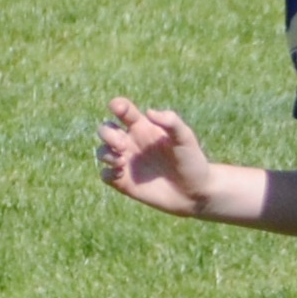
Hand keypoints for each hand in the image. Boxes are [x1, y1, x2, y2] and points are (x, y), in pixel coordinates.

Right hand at [96, 98, 219, 215]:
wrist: (194, 192)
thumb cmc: (191, 161)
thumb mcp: (185, 138)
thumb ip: (171, 121)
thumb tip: (149, 111)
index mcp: (144, 127)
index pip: (123, 110)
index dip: (117, 105)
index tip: (118, 108)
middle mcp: (131, 142)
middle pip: (105, 129)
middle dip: (107, 134)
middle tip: (123, 146)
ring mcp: (126, 162)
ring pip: (102, 151)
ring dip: (106, 154)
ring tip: (121, 161)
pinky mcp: (123, 182)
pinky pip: (104, 174)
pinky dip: (107, 172)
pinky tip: (121, 174)